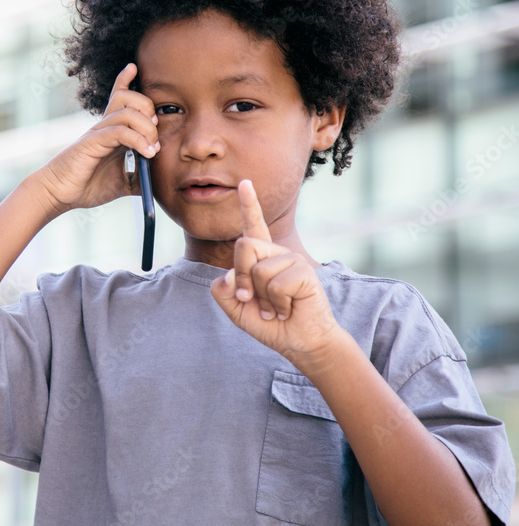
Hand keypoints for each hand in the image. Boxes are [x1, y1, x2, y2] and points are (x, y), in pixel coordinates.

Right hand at [32, 63, 159, 216]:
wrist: (59, 194)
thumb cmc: (87, 186)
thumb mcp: (121, 183)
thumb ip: (139, 177)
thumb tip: (158, 181)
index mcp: (110, 131)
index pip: (118, 98)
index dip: (125, 79)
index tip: (133, 68)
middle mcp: (103, 126)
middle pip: (127, 97)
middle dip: (148, 108)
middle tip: (156, 131)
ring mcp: (97, 132)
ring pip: (126, 111)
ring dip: (147, 126)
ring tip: (153, 148)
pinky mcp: (92, 143)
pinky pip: (119, 131)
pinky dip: (138, 140)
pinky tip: (147, 153)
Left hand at [209, 180, 341, 367]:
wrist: (298, 342)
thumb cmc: (268, 322)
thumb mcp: (235, 308)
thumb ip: (222, 291)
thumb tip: (229, 275)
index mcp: (260, 257)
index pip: (253, 227)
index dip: (249, 205)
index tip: (245, 183)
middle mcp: (276, 253)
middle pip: (244, 245)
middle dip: (243, 277)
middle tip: (253, 300)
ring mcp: (291, 260)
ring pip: (258, 268)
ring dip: (261, 297)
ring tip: (276, 308)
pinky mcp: (304, 272)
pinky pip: (275, 284)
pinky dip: (276, 304)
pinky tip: (287, 309)